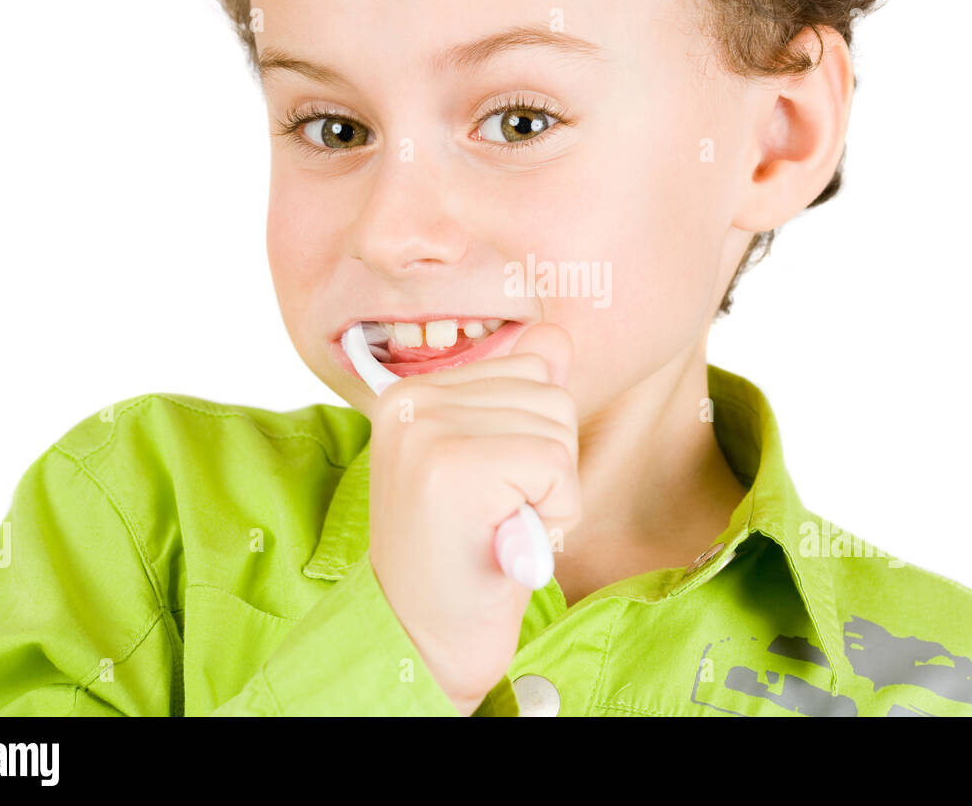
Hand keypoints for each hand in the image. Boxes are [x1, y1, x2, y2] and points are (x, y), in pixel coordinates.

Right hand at [365, 322, 580, 713]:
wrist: (426, 635)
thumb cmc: (465, 551)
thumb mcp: (493, 459)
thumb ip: (520, 394)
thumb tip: (557, 337)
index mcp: (414, 391)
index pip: (531, 367)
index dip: (536, 437)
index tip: (490, 486)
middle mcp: (413, 399)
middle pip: (551, 395)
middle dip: (548, 464)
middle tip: (498, 512)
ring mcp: (428, 429)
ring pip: (559, 428)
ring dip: (551, 491)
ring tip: (499, 524)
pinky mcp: (453, 466)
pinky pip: (557, 466)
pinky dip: (553, 514)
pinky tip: (508, 539)